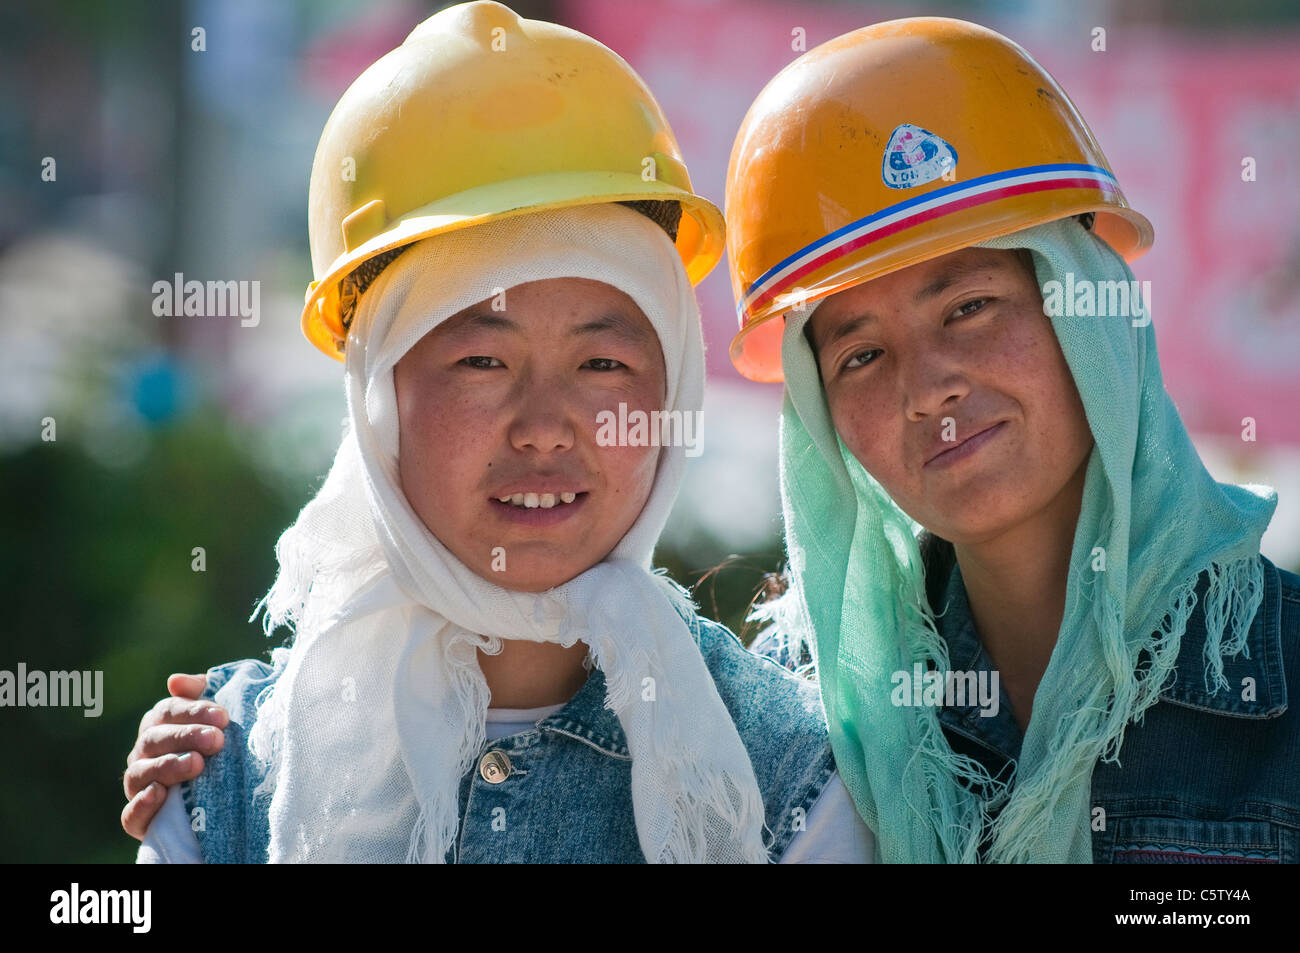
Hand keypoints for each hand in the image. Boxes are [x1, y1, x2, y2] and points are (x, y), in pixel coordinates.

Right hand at [121, 673, 228, 840]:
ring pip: (141, 774)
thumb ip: (200, 694)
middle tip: (217, 739)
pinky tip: (160, 793)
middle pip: (155, 740)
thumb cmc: (220, 750)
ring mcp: (139, 787)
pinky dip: (142, 804)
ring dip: (167, 767)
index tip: (223, 716)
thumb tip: (176, 681)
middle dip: (186, 736)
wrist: (226, 802)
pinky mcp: (141, 821)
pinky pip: (131, 815)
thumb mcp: (216, 720)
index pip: (168, 712)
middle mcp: (144, 754)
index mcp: (160, 726)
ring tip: (196, 763)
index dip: (193, 711)